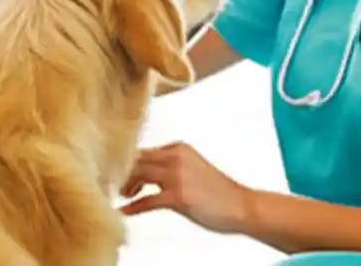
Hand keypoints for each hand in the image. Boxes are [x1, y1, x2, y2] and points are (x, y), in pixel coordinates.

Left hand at [119, 141, 252, 233]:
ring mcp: (176, 176)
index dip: (128, 162)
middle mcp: (175, 157)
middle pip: (136, 160)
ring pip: (137, 175)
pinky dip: (132, 207)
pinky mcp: (177, 196)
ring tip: (124, 196)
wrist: (241, 205)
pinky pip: (146, 200)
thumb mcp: (193, 167)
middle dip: (122, 173)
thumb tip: (147, 173)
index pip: (143, 150)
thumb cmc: (219, 191)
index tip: (119, 171)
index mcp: (179, 148)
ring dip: (126, 186)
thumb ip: (171, 165)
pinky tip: (123, 211)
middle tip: (118, 186)